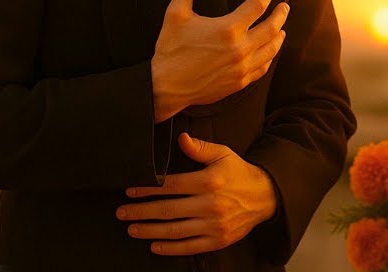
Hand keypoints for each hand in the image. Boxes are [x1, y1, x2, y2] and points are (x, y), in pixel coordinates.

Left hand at [117, 133, 277, 255]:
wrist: (266, 196)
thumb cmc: (239, 173)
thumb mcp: (223, 154)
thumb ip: (200, 148)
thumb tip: (181, 139)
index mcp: (209, 182)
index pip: (171, 186)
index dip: (148, 188)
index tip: (130, 191)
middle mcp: (210, 205)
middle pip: (168, 210)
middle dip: (141, 212)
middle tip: (122, 212)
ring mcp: (214, 226)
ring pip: (175, 230)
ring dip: (150, 231)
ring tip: (132, 228)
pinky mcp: (218, 240)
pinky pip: (189, 247)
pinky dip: (170, 248)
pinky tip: (154, 245)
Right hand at [150, 0, 288, 121]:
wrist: (166, 87)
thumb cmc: (170, 49)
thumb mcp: (175, 14)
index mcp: (228, 29)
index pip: (258, 5)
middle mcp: (240, 49)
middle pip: (272, 28)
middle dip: (281, 14)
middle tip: (284, 6)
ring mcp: (242, 67)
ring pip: (271, 49)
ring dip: (279, 36)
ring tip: (282, 29)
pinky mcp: (239, 82)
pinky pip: (262, 68)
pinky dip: (269, 57)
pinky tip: (269, 53)